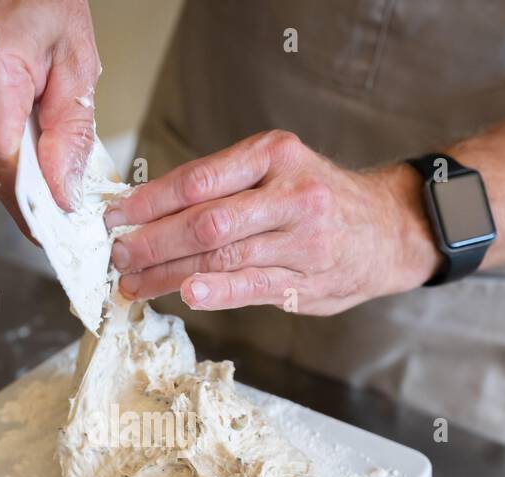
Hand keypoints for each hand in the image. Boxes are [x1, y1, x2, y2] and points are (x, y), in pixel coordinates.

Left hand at [105, 131, 440, 315]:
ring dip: (170, 273)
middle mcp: (290, 193)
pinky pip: (254, 285)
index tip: (116, 217)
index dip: (150, 201)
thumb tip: (149, 211)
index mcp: (273, 155)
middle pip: (206, 221)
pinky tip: (187, 294)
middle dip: (153, 241)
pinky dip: (217, 291)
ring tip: (133, 283)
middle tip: (119, 255)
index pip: (200, 179)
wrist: (388, 228)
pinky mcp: (307, 280)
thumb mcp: (277, 170)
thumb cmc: (317, 199)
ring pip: (223, 257)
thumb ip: (224, 187)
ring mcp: (302, 240)